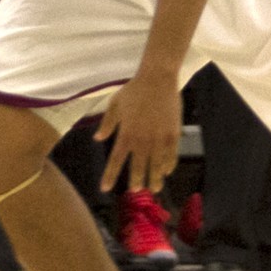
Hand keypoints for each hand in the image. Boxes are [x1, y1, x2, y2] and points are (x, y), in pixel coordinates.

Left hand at [95, 68, 182, 192]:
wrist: (157, 79)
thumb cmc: (134, 90)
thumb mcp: (115, 104)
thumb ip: (107, 123)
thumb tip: (97, 138)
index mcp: (126, 133)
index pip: (116, 160)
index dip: (110, 175)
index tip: (105, 188)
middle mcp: (142, 140)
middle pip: (139, 167)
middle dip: (137, 181)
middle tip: (137, 191)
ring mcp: (159, 138)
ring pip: (157, 164)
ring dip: (155, 178)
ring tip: (156, 188)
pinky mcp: (173, 134)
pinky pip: (172, 154)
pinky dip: (169, 164)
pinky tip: (167, 171)